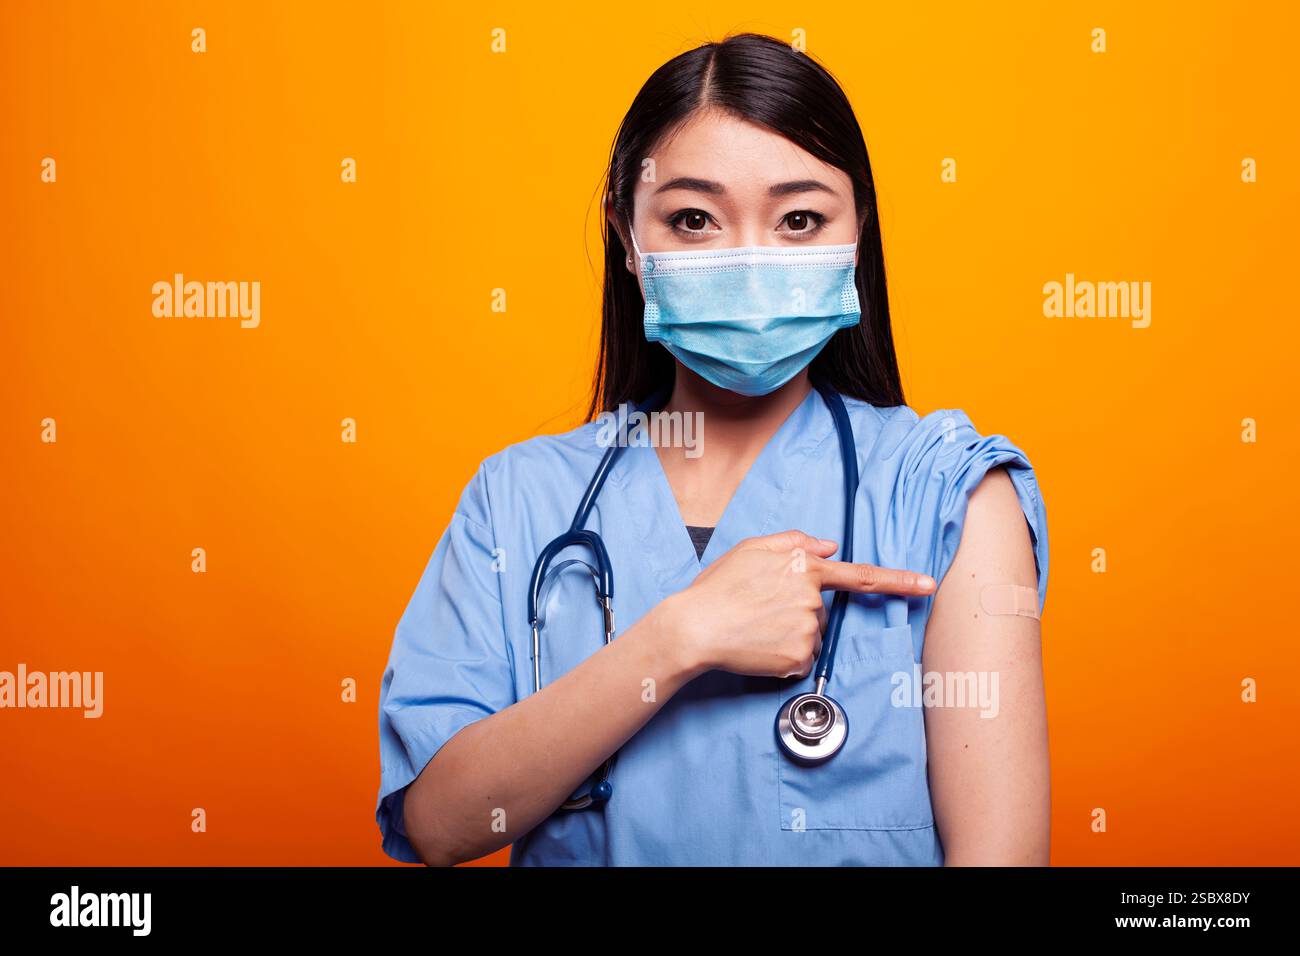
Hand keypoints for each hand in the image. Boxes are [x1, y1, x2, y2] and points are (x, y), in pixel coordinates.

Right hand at [660, 530, 935, 679]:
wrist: (694, 627)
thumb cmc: (718, 587)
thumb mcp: (752, 549)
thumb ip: (794, 542)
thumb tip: (828, 546)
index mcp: (804, 568)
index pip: (861, 576)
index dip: (899, 580)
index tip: (928, 585)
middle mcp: (812, 600)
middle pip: (821, 610)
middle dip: (797, 610)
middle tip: (759, 608)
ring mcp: (808, 631)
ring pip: (810, 635)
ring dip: (788, 633)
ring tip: (754, 626)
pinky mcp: (799, 658)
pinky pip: (800, 658)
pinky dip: (782, 655)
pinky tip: (758, 645)